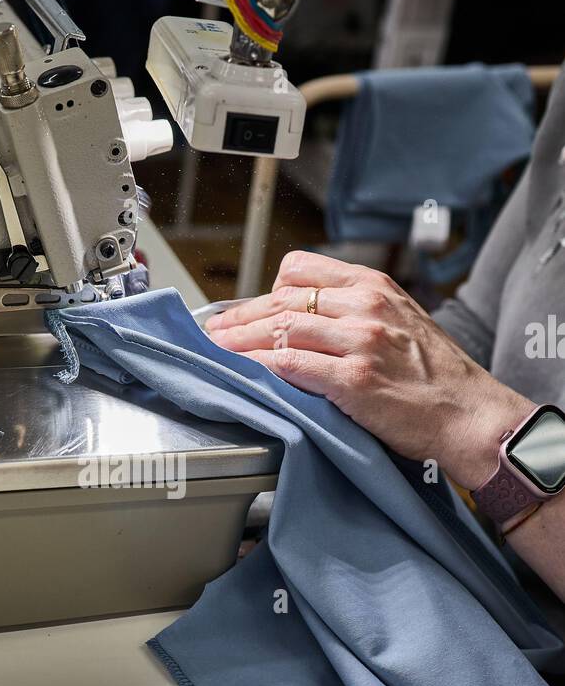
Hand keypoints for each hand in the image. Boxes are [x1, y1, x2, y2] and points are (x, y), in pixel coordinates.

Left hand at [205, 252, 530, 490]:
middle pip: (282, 300)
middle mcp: (366, 305)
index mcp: (375, 285)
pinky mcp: (353, 379)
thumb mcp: (401, 322)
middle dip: (240, 318)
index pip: (300, 270)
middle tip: (215, 333)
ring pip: (279, 330)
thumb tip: (302, 321)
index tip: (245, 310)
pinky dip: (259, 368)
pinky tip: (243, 374)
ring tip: (217, 353)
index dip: (264, 291)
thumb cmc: (436, 378)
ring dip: (240, 343)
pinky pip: (289, 365)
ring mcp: (360, 341)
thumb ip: (356, 313)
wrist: (470, 415)